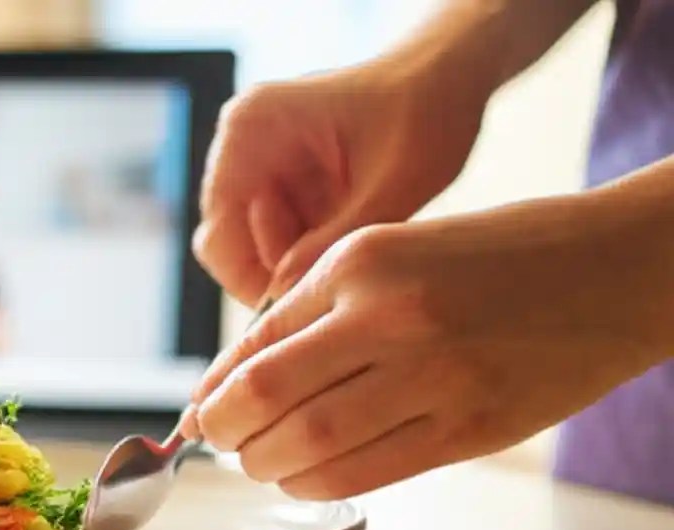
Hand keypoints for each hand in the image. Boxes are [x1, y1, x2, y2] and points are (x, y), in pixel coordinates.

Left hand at [186, 194, 673, 498]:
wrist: (616, 269)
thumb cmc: (497, 255)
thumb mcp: (396, 249)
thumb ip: (319, 306)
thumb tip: (240, 371)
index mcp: (362, 259)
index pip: (256, 338)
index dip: (216, 384)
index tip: (201, 409)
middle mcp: (390, 313)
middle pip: (266, 395)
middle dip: (225, 430)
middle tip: (218, 441)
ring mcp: (434, 374)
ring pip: (309, 442)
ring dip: (266, 464)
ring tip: (259, 462)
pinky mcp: (471, 427)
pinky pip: (367, 471)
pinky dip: (318, 482)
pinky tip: (304, 477)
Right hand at [195, 58, 485, 304]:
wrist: (454, 76)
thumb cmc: (427, 110)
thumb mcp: (392, 183)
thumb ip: (335, 242)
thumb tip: (285, 300)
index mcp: (250, 132)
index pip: (219, 236)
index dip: (251, 282)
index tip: (301, 309)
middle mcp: (243, 149)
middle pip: (235, 249)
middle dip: (282, 275)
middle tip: (341, 283)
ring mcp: (263, 169)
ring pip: (261, 251)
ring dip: (304, 267)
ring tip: (360, 259)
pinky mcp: (288, 186)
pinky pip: (286, 241)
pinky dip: (317, 257)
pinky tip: (359, 248)